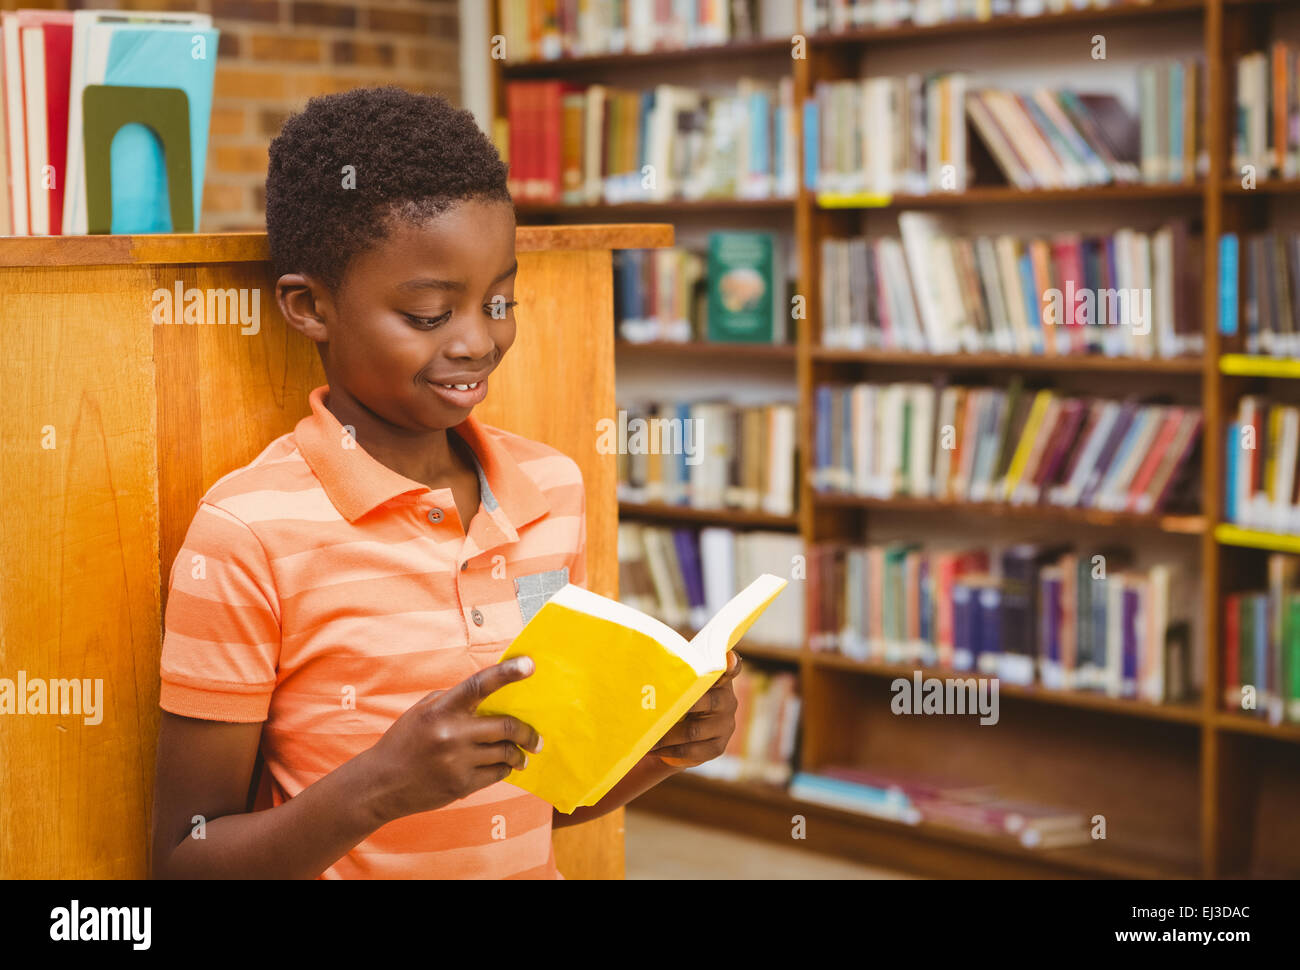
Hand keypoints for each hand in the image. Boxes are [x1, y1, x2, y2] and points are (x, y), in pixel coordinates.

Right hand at [362, 657, 543, 823]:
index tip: (530, 665)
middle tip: (536, 738)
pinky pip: (497, 774)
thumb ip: (455, 700)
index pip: (479, 685)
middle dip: (528, 733)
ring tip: (522, 755)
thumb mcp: (424, 710)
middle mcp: (451, 734)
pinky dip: (504, 769)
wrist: (380, 783)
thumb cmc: (405, 740)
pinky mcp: (461, 785)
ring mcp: (457, 761)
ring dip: (518, 753)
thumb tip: (493, 694)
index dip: (507, 673)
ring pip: (505, 753)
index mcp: (441, 709)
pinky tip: (502, 766)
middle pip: (506, 726)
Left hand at [648, 651, 741, 768]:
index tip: (728, 658)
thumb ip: (675, 673)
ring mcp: (725, 725)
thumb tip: (648, 665)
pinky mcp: (718, 747)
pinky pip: (691, 751)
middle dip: (679, 705)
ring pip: (693, 730)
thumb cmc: (677, 697)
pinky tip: (653, 748)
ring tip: (645, 735)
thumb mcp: (678, 683)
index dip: (731, 664)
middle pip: (707, 701)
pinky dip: (669, 751)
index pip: (731, 669)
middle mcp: (728, 701)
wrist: (682, 734)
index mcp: (720, 679)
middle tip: (656, 707)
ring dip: (666, 735)